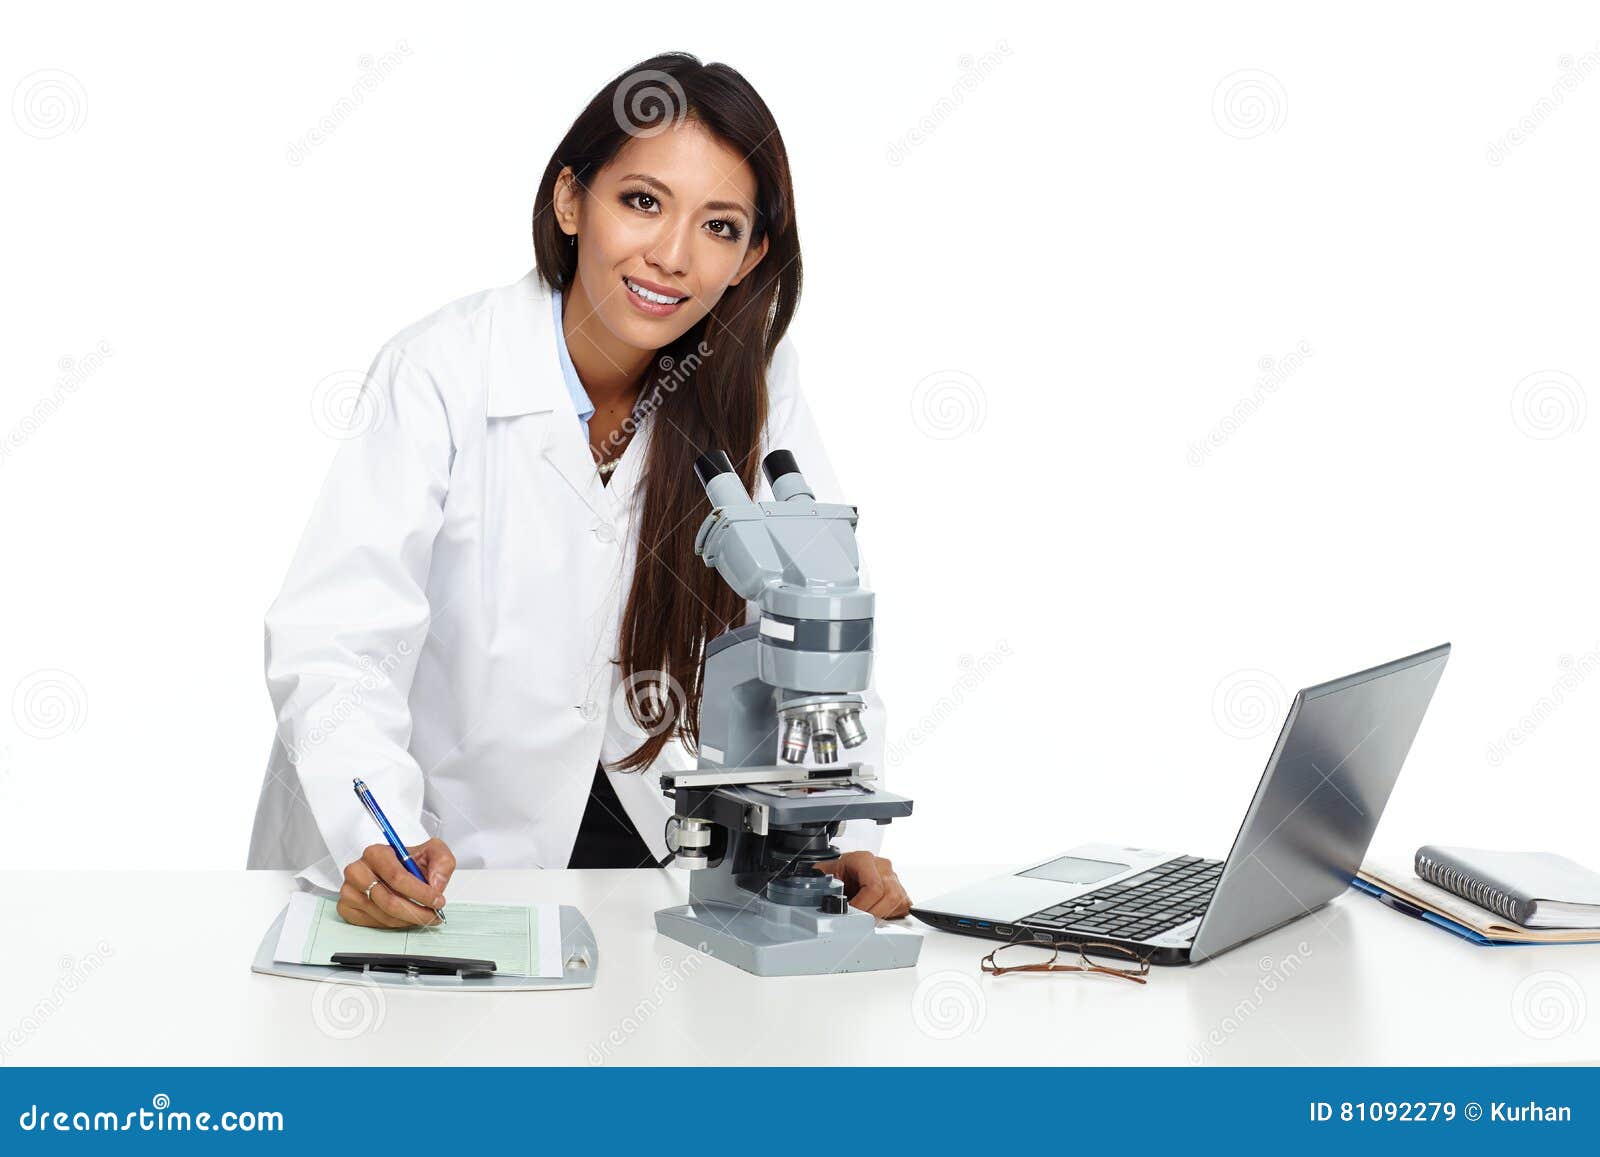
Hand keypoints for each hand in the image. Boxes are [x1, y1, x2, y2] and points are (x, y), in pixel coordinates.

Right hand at [338, 838, 455, 927]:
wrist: (396, 869)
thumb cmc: (410, 861)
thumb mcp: (433, 852)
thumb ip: (442, 862)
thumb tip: (435, 884)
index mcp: (376, 853)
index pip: (397, 877)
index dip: (420, 892)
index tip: (437, 900)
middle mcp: (357, 871)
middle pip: (389, 900)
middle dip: (417, 912)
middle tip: (433, 915)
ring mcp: (349, 890)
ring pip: (383, 915)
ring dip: (408, 920)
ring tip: (423, 916)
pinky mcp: (346, 907)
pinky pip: (372, 923)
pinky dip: (393, 924)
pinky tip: (404, 917)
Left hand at [816, 851, 911, 918]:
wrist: (842, 872)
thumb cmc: (836, 873)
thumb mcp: (825, 876)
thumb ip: (823, 885)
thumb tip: (822, 896)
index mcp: (864, 859)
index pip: (873, 886)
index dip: (863, 906)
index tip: (851, 914)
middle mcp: (882, 866)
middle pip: (889, 896)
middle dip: (872, 914)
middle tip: (858, 922)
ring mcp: (893, 877)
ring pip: (898, 902)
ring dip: (882, 915)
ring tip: (866, 919)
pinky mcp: (900, 889)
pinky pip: (903, 906)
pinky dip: (892, 915)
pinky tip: (878, 915)